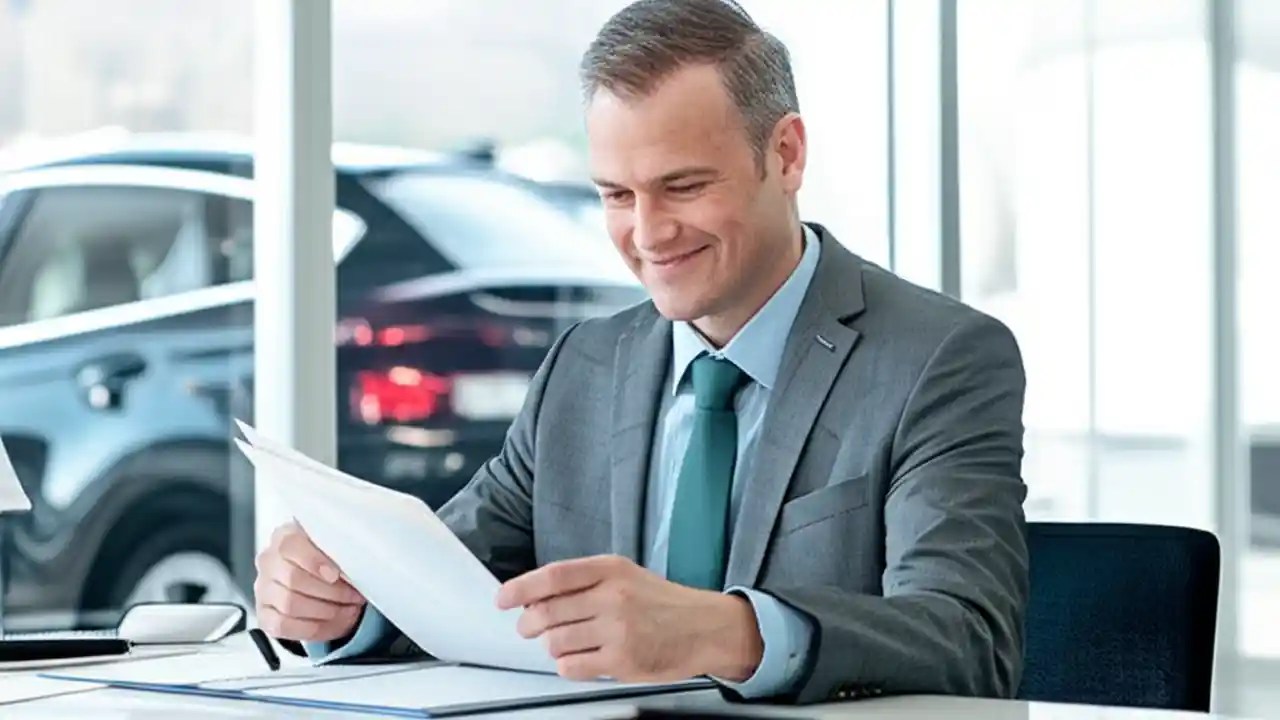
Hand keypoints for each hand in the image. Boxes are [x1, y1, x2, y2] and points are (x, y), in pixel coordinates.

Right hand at [254, 521, 365, 641]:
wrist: (320, 581)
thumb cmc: (329, 560)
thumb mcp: (335, 548)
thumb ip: (340, 550)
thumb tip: (357, 563)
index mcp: (285, 537)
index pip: (290, 546)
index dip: (314, 561)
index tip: (335, 574)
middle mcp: (269, 562)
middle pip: (293, 578)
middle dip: (331, 591)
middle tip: (355, 595)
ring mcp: (264, 590)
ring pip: (290, 604)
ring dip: (327, 610)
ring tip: (350, 609)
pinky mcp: (265, 616)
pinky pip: (284, 626)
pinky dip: (315, 627)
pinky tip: (335, 622)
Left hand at [496, 555, 761, 682]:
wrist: (705, 627)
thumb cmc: (661, 603)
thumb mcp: (625, 576)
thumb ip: (584, 582)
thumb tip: (533, 596)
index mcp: (610, 569)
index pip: (553, 576)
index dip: (520, 588)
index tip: (503, 599)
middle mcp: (613, 596)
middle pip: (547, 611)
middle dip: (529, 624)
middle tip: (529, 628)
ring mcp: (618, 629)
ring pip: (555, 642)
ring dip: (552, 646)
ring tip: (567, 643)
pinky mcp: (623, 659)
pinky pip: (572, 667)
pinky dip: (568, 666)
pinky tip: (582, 659)